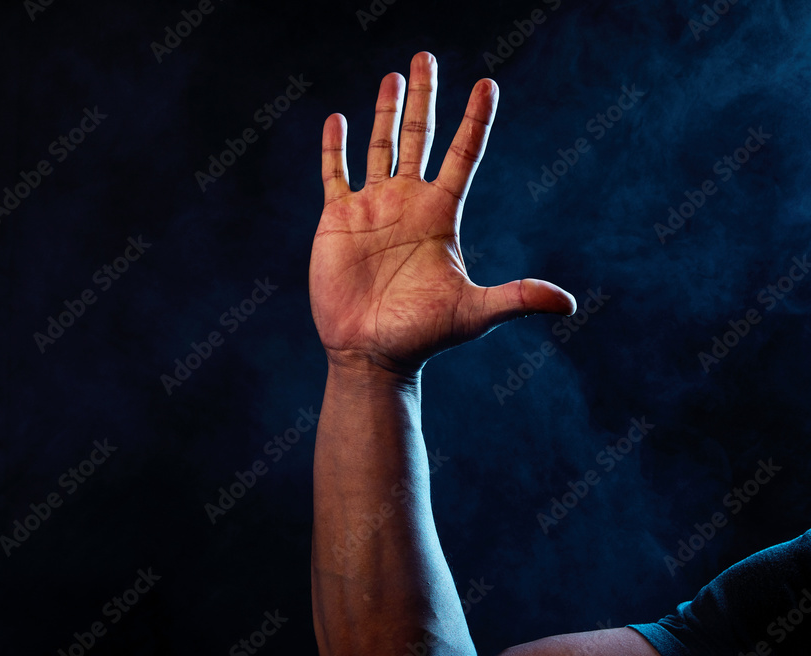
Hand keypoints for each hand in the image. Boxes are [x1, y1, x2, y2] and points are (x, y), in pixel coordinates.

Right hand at [309, 51, 575, 375]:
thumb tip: (567, 303)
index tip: (487, 85)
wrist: (371, 352)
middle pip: (420, 138)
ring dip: (386, 112)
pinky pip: (335, 174)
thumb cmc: (422, 335)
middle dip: (424, 98)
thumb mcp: (473, 312)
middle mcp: (408, 203)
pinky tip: (338, 120)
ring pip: (380, 147)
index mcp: (441, 214)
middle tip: (426, 57)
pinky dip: (335, 148)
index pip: (463, 156)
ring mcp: (372, 209)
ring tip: (393, 77)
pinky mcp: (338, 220)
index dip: (475, 121)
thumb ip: (515, 298)